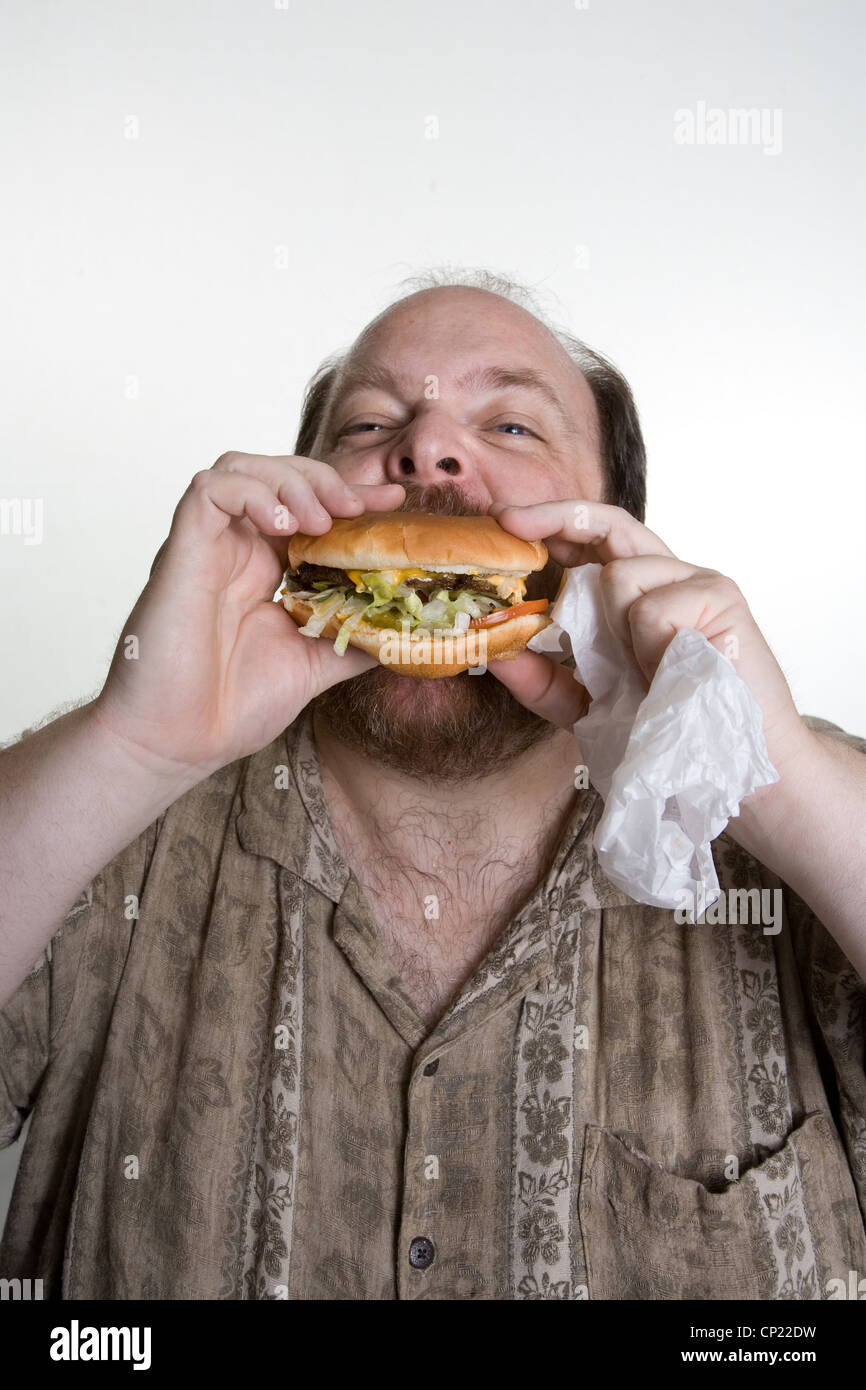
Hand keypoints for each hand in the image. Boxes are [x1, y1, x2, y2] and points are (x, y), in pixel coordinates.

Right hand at [92, 452, 404, 775]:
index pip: (308, 507)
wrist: (181, 744)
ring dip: (288, 480)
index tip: (393, 500)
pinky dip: (250, 492)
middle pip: (277, 475)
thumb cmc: (231, 709)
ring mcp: (208, 548)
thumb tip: (404, 629)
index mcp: (264, 570)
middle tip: (359, 507)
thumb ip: (353, 640)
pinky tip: (282, 524)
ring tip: (320, 519)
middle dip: (324, 480)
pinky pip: (208, 491)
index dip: (351, 494)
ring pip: (240, 468)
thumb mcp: (314, 667)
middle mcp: (235, 551)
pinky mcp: (182, 552)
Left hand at [486, 499, 812, 774]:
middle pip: (609, 523)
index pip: (593, 539)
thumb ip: (538, 678)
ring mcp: (697, 580)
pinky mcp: (721, 596)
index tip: (501, 522)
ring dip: (615, 629)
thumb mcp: (583, 704)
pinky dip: (650, 646)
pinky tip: (670, 671)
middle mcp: (666, 575)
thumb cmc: (663, 727)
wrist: (729, 767)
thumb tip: (488, 648)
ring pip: (621, 574)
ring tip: (646, 672)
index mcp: (637, 592)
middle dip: (554, 515)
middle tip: (506, 521)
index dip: (550, 522)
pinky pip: (654, 608)